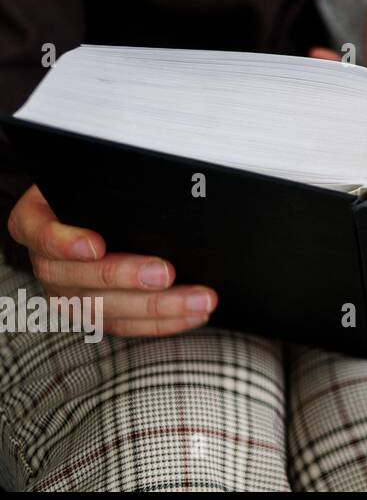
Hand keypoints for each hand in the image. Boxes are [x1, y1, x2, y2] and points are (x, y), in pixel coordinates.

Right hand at [6, 184, 216, 336]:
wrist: (93, 209)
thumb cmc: (96, 188)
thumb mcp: (96, 175)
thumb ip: (114, 179)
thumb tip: (159, 187)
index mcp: (36, 221)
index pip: (40, 231)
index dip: (65, 242)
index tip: (95, 245)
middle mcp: (46, 261)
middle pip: (78, 277)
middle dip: (125, 277)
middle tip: (165, 273)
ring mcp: (67, 292)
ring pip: (106, 308)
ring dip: (158, 307)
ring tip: (198, 301)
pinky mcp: (92, 313)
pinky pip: (125, 325)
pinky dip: (162, 322)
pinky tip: (193, 314)